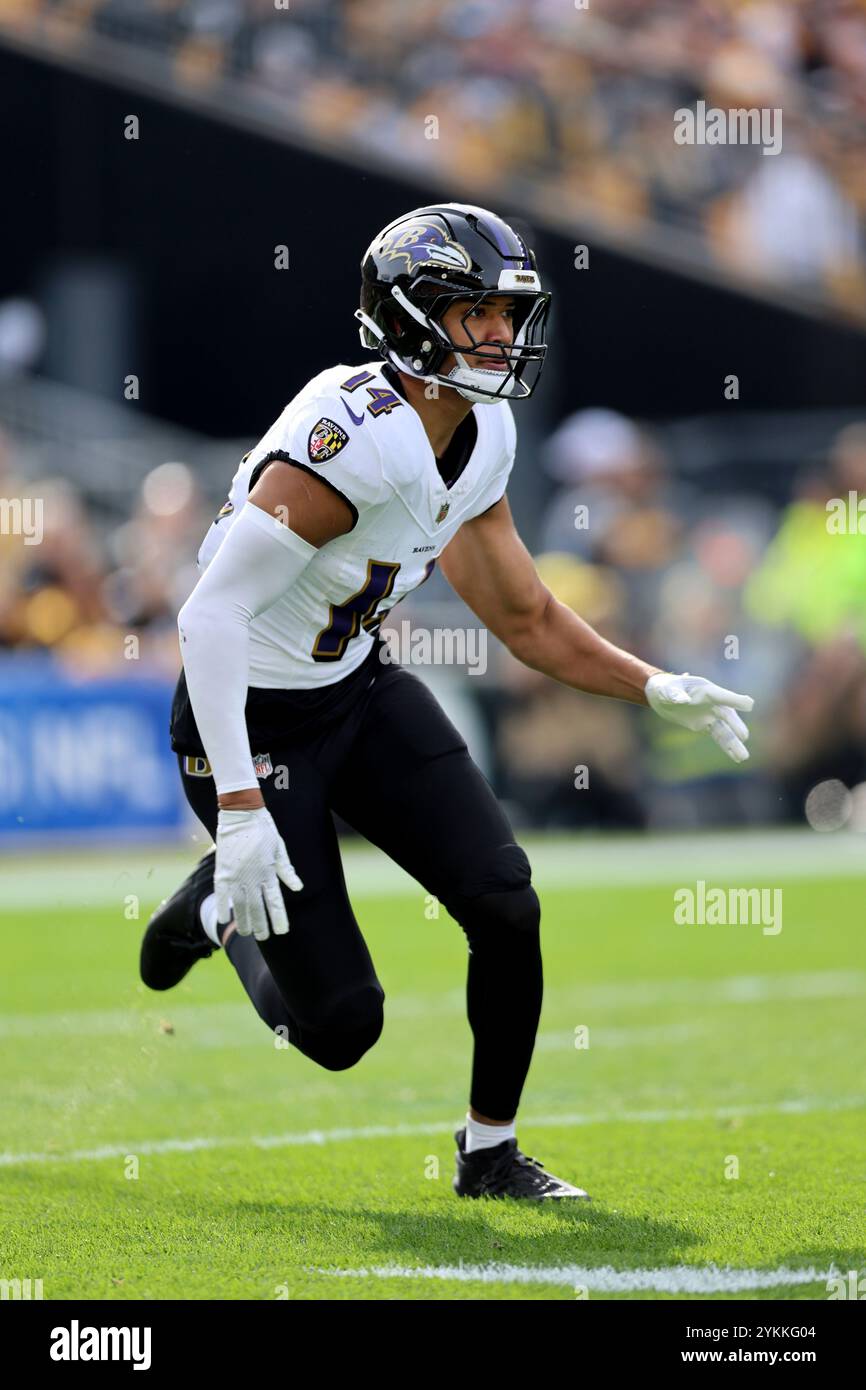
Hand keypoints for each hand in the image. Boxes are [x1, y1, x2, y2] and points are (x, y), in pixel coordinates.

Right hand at [214, 806, 302, 940]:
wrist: (241, 814)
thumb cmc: (264, 829)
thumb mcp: (280, 849)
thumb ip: (286, 871)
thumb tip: (298, 887)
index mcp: (269, 872)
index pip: (275, 902)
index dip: (278, 918)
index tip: (281, 932)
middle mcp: (253, 877)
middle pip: (257, 908)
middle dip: (261, 925)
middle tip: (263, 937)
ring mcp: (236, 875)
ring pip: (240, 905)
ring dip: (244, 921)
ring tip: (246, 933)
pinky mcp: (223, 871)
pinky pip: (222, 894)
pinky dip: (223, 907)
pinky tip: (223, 920)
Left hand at [645, 672, 753, 762]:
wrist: (662, 695)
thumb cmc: (665, 688)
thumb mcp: (667, 690)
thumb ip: (675, 694)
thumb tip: (683, 701)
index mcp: (706, 690)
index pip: (723, 696)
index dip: (735, 700)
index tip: (749, 705)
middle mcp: (713, 703)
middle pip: (727, 715)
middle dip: (735, 726)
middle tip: (744, 736)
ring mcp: (710, 715)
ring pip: (725, 730)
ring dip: (734, 743)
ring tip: (744, 757)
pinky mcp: (705, 725)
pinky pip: (719, 736)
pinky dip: (727, 747)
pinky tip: (736, 757)